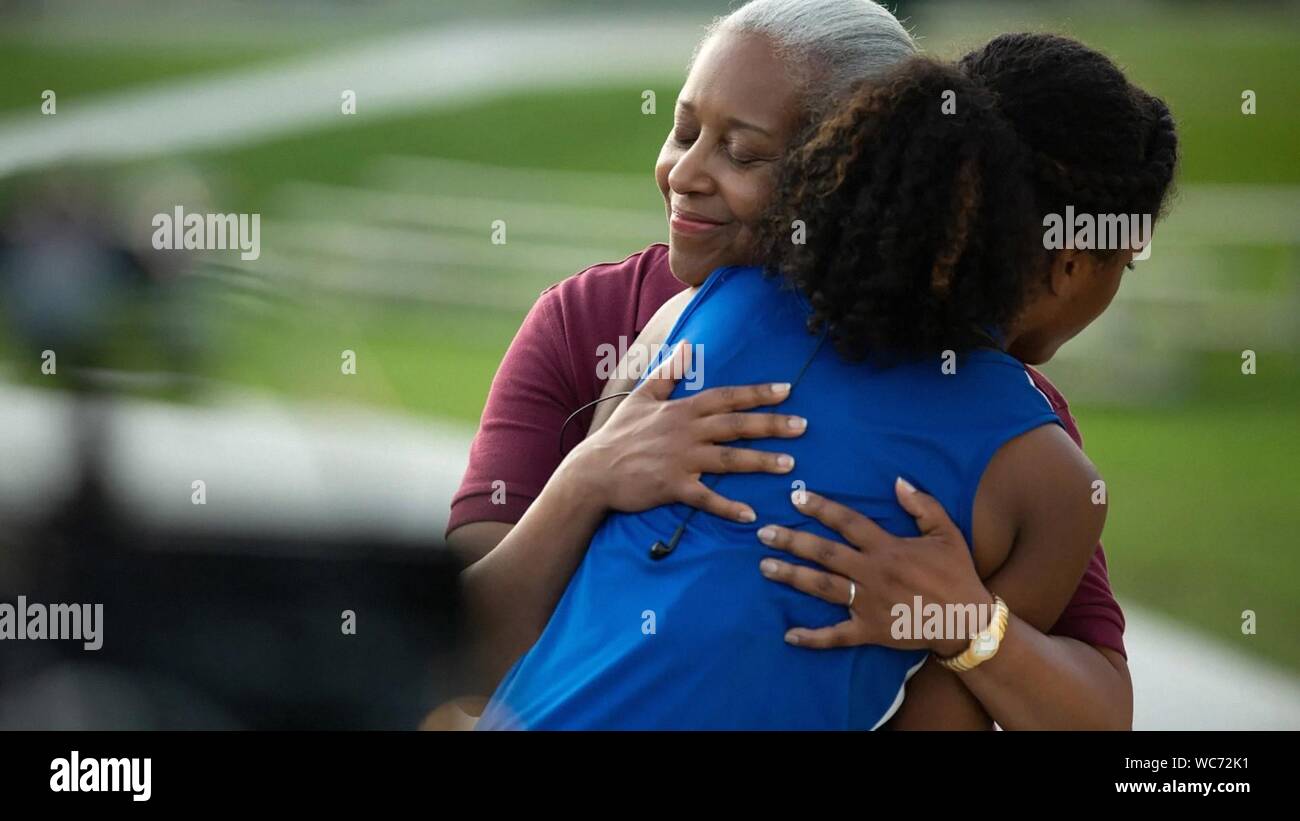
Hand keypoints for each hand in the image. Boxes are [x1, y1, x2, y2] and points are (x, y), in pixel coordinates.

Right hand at [565, 341, 806, 522]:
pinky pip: (705, 498)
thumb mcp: (642, 396)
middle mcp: (685, 432)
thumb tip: (686, 346)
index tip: (787, 390)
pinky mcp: (672, 487)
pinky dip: (728, 507)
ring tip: (789, 465)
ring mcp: (679, 460)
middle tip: (802, 426)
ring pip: (727, 460)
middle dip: (770, 425)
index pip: (726, 397)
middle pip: (735, 426)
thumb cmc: (620, 434)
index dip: (757, 393)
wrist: (593, 471)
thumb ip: (668, 372)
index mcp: (681, 410)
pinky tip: (751, 515)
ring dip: (759, 462)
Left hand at [756, 477, 993, 656]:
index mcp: (888, 548)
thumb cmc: (958, 574)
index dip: (821, 508)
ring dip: (792, 576)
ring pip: (822, 587)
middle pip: (825, 554)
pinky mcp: (870, 631)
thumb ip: (922, 506)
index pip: (847, 522)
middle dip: (792, 541)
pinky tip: (789, 635)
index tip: (795, 498)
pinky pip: (837, 635)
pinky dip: (812, 637)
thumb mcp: (946, 533)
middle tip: (764, 532)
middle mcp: (872, 573)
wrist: (968, 621)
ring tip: (765, 566)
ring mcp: (869, 603)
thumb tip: (898, 481)